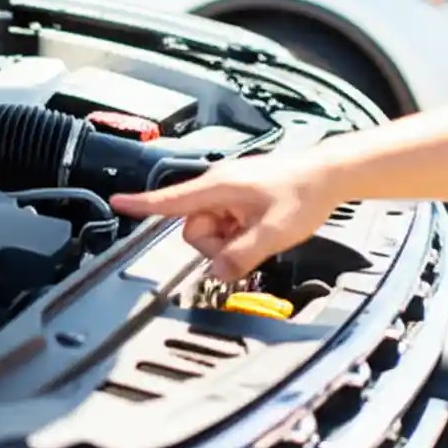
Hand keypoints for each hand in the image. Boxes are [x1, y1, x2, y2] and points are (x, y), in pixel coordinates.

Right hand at [110, 154, 343, 280]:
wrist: (329, 174)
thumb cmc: (304, 194)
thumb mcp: (274, 233)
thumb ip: (241, 255)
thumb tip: (215, 272)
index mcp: (219, 187)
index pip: (171, 200)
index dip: (142, 204)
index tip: (117, 203)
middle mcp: (218, 185)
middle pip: (194, 227)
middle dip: (215, 244)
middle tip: (248, 243)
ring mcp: (229, 190)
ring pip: (210, 227)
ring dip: (229, 239)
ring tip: (259, 233)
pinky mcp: (239, 195)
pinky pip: (224, 221)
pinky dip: (237, 232)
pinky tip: (260, 228)